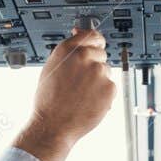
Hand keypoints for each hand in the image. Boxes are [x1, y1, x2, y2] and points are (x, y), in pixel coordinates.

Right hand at [12, 28, 114, 160]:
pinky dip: (104, 94)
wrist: (53, 125)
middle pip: (101, 53)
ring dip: (99, 80)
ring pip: (106, 71)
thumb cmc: (49, 101)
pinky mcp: (109, 87)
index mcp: (67, 50)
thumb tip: (79, 37)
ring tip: (82, 94)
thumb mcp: (52, 68)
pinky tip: (89, 101)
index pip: (91, 35)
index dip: (95, 41)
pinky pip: (111, 86)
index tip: (96, 44)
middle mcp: (84, 57)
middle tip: (82, 82)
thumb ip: (68, 52)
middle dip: (95, 65)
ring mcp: (98, 72)